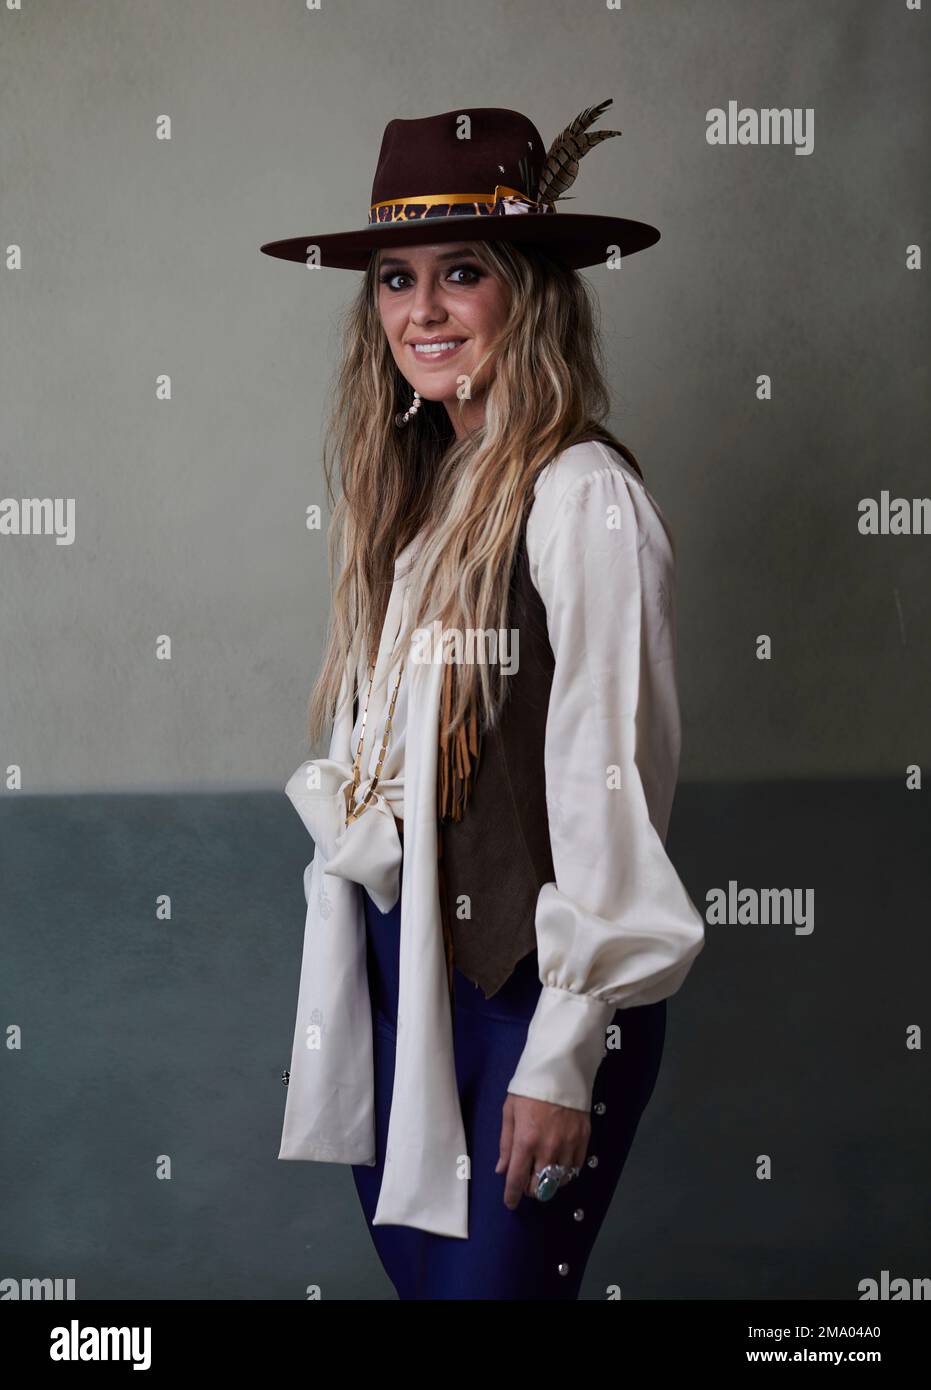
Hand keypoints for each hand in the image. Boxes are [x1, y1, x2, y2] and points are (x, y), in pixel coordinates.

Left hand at [496, 1092, 589, 1209]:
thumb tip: (502, 1170)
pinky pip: (576, 1169)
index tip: (510, 1203)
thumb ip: (506, 1143)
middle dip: (531, 1191)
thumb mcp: (510, 1112)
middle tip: (527, 1183)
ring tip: (543, 1175)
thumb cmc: (529, 1088)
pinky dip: (566, 1173)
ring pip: (559, 1181)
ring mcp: (569, 1145)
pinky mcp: (584, 1140)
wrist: (560, 1069)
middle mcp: (548, 1148)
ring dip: (549, 1183)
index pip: (517, 1180)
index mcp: (526, 1141)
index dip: (512, 1196)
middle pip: (540, 1187)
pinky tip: (559, 1167)